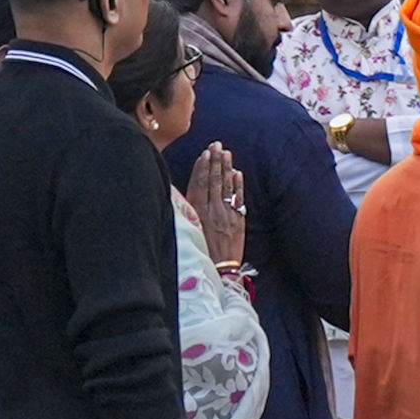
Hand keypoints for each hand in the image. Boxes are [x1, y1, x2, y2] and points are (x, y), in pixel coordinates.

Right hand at [187, 142, 247, 269]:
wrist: (218, 274)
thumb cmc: (197, 255)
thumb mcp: (186, 233)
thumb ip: (185, 213)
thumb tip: (180, 194)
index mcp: (196, 214)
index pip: (199, 184)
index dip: (202, 168)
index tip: (205, 153)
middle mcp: (212, 212)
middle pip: (214, 181)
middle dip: (215, 161)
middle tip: (217, 144)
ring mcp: (227, 216)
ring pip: (226, 187)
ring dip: (226, 168)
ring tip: (227, 153)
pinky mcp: (238, 222)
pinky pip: (239, 199)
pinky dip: (238, 186)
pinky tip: (238, 173)